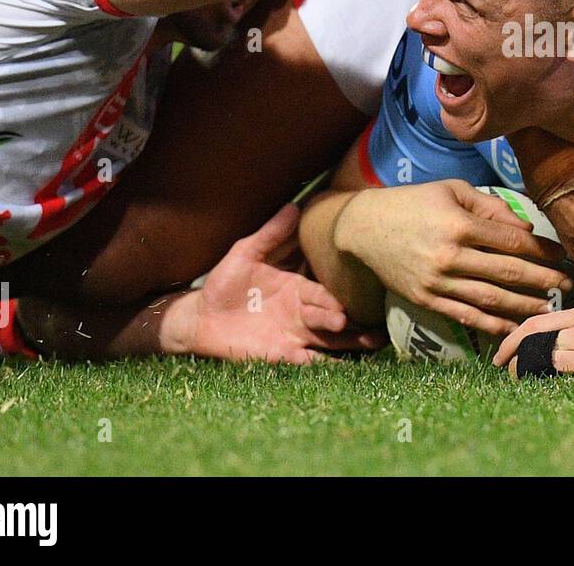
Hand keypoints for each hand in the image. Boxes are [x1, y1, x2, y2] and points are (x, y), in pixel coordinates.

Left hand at [179, 204, 385, 363]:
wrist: (200, 317)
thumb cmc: (223, 283)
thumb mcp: (245, 253)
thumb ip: (270, 234)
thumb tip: (293, 205)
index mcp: (297, 287)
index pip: (322, 292)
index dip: (335, 296)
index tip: (350, 299)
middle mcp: (302, 312)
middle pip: (330, 316)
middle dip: (346, 319)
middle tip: (354, 321)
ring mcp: (295, 335)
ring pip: (330, 339)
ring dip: (351, 340)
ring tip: (372, 342)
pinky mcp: (283, 355)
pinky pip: (311, 362)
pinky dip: (329, 365)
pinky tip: (346, 369)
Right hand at [335, 180, 573, 334]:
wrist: (364, 228)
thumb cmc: (414, 203)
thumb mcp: (453, 190)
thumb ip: (491, 207)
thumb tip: (526, 228)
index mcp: (459, 224)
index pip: (513, 241)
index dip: (543, 250)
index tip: (563, 256)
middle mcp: (450, 256)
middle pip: (508, 273)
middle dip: (543, 280)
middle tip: (568, 285)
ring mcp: (437, 281)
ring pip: (491, 299)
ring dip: (524, 306)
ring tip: (549, 308)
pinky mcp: (426, 299)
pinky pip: (465, 315)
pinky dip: (492, 323)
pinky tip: (514, 326)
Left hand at [493, 304, 573, 376]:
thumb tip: (545, 343)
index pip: (539, 321)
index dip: (514, 337)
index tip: (501, 352)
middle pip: (536, 338)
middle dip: (514, 354)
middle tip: (503, 368)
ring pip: (545, 356)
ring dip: (529, 370)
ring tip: (523, 379)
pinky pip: (562, 372)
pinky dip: (550, 379)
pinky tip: (548, 386)